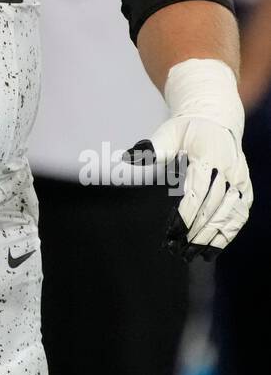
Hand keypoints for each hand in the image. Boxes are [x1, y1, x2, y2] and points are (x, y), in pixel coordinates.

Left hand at [125, 59, 251, 259]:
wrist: (216, 121)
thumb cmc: (186, 130)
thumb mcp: (168, 133)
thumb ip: (152, 148)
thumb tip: (128, 157)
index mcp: (209, 155)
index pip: (199, 189)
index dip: (188, 212)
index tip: (174, 231)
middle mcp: (229, 168)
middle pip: (215, 205)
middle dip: (198, 229)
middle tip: (180, 249)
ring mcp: (240, 179)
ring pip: (230, 213)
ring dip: (213, 236)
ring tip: (194, 254)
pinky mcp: (246, 188)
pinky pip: (240, 214)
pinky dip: (229, 233)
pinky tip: (213, 249)